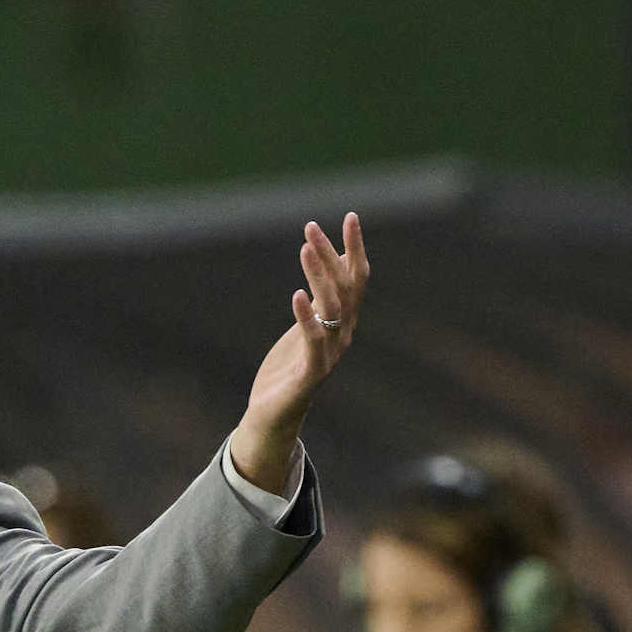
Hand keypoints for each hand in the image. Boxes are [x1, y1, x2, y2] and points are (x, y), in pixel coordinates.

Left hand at [227, 211, 369, 496]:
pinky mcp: (310, 374)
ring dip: (318, 276)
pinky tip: (296, 296)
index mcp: (343, 322)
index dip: (355, 248)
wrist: (274, 415)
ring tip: (304, 248)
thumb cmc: (289, 368)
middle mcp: (343, 335)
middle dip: (330, 255)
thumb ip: (320, 297)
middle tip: (311, 228)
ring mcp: (329, 355)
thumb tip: (328, 261)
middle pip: (345, 288)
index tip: (350, 217)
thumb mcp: (306, 324)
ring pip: (331, 308)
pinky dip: (306, 318)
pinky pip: (313, 342)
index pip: (356, 278)